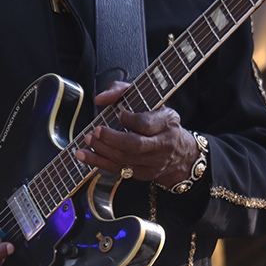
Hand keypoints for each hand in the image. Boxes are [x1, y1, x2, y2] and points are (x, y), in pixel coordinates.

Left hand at [75, 81, 197, 188]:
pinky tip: (86, 156)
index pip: (146, 124)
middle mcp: (163, 144)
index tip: (120, 114)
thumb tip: (100, 98)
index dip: (130, 120)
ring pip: (125, 160)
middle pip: (135, 145)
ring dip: (102, 151)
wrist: (178, 151)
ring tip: (88, 141)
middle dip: (111, 139)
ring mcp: (155, 162)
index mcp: (167, 122)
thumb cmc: (157, 120)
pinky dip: (100, 163)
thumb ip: (121, 90)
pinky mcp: (145, 174)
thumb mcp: (147, 99)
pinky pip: (120, 171)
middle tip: (96, 131)